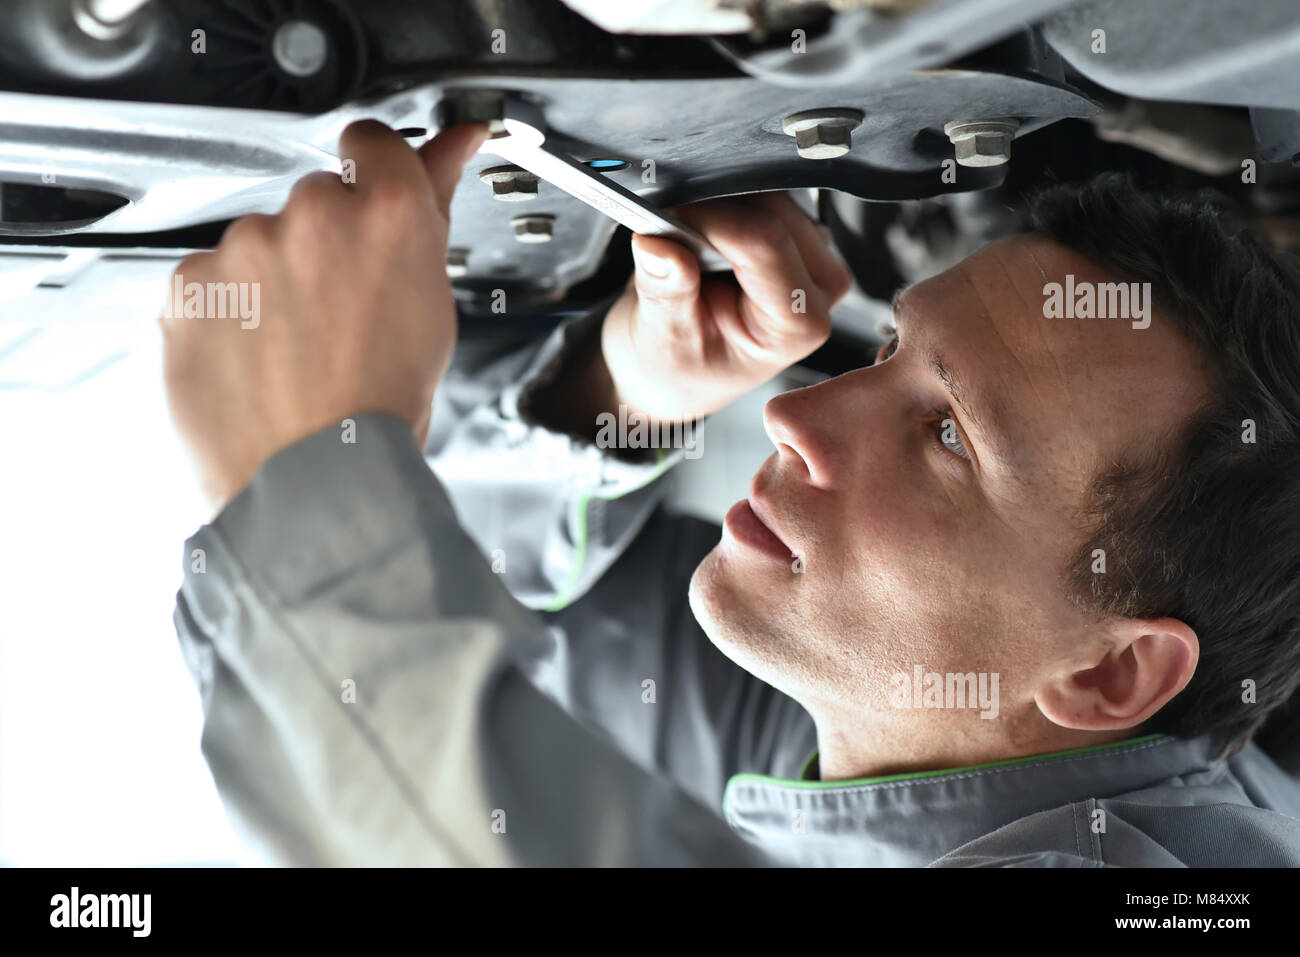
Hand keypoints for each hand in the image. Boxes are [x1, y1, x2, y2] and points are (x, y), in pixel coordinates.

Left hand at [160, 120, 487, 513]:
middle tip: (341, 313)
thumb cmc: (381, 408)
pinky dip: (228, 312)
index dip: (373, 175)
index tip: (371, 202)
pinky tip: (257, 358)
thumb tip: (452, 145)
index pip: (373, 142)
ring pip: (261, 243)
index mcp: (389, 214)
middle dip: (327, 244)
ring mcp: (245, 248)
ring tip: (297, 350)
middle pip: (317, 200)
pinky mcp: (189, 284)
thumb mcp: (433, 306)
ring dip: (274, 280)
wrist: (317, 484)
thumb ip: (432, 211)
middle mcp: (314, 215)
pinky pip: (211, 281)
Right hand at [600, 193, 851, 423]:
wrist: (680, 370)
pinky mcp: (798, 237)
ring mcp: (814, 260)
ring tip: (684, 244)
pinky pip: (763, 197)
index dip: (709, 219)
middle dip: (712, 211)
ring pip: (768, 196)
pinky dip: (724, 205)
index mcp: (795, 325)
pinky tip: (701, 235)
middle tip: (665, 233)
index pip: (763, 242)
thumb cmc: (680, 365)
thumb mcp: (664, 339)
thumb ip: (666, 290)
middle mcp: (817, 290)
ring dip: (718, 207)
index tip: (662, 219)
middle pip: (771, 212)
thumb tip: (658, 245)